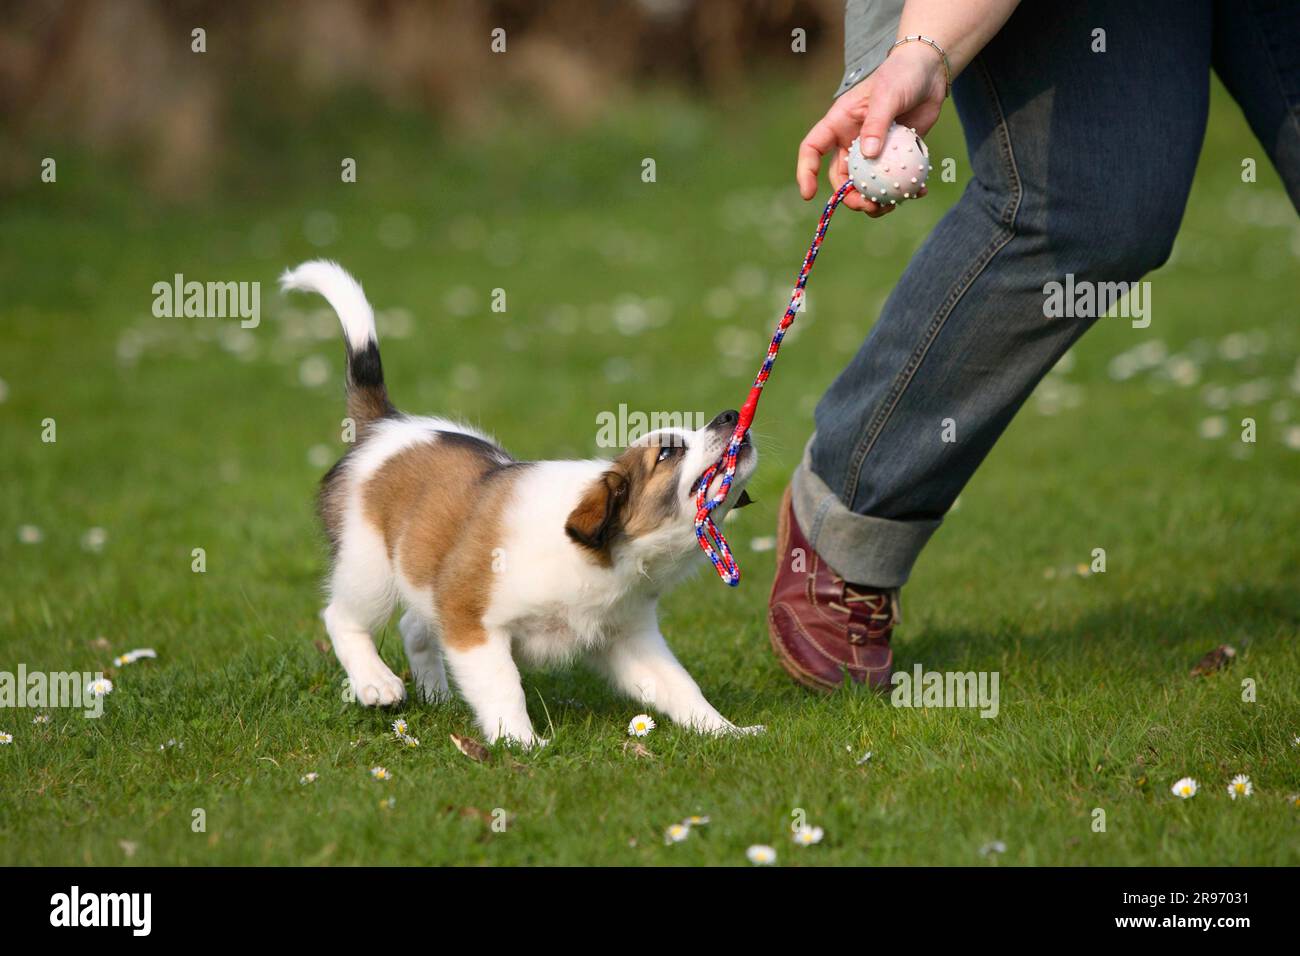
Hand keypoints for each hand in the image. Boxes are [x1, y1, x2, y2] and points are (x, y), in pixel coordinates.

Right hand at [796, 43, 947, 216]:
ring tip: (892, 205)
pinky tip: (919, 192)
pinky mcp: (895, 156)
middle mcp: (851, 141)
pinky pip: (894, 180)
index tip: (809, 194)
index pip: (812, 149)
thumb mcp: (887, 95)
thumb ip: (877, 124)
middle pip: (841, 177)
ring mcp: (874, 151)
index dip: (806, 172)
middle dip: (850, 197)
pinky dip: (905, 190)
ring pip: (866, 184)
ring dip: (875, 200)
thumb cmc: (901, 75)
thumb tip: (868, 155)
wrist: (929, 71)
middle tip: (869, 206)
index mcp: (838, 124)